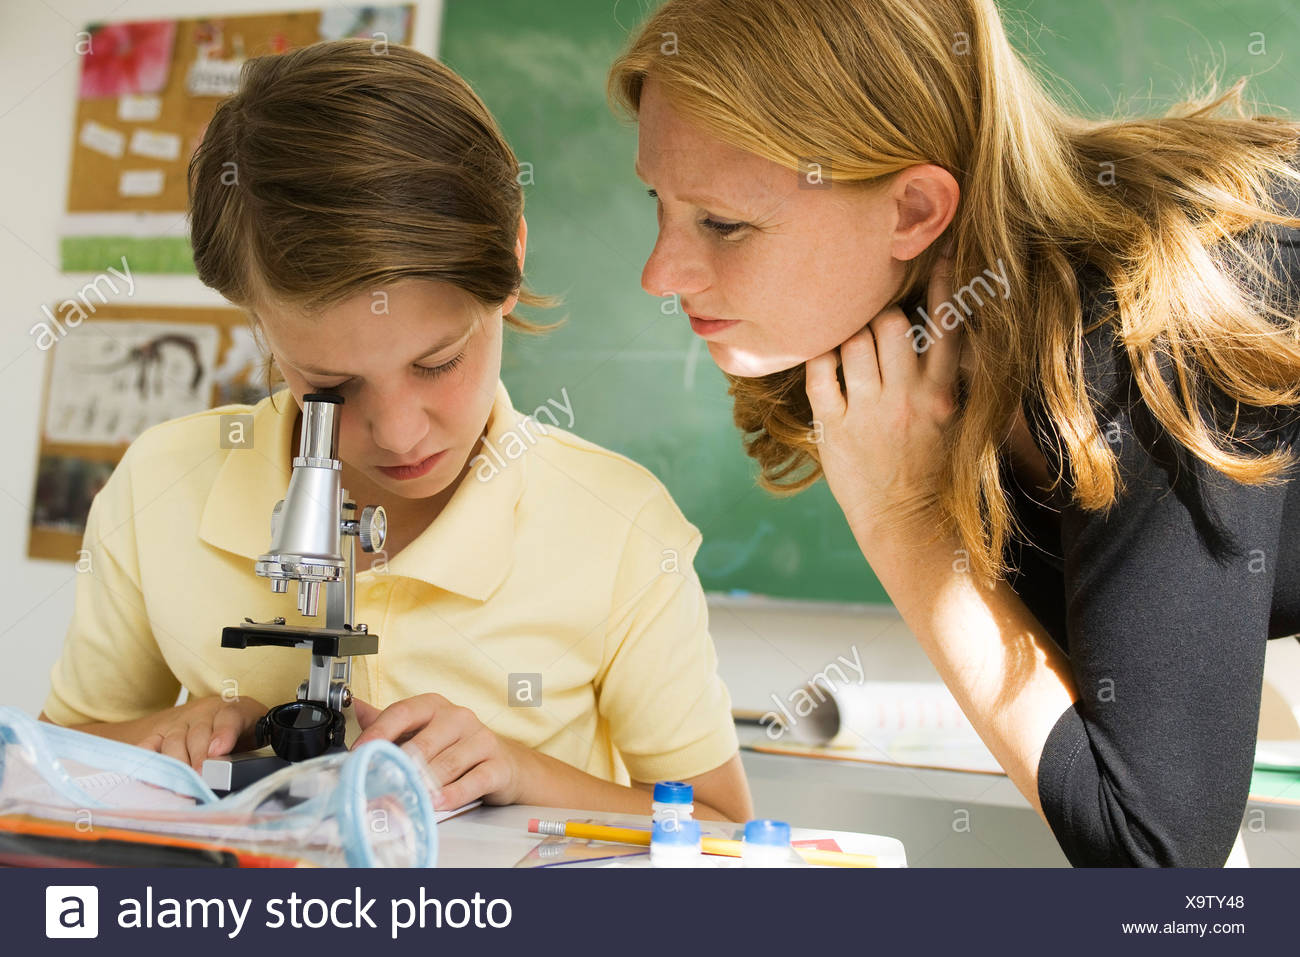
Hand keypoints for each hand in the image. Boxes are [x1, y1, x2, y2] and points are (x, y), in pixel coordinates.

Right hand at [135, 694, 266, 771]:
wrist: (220, 715)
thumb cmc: (243, 730)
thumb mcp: (256, 733)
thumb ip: (254, 748)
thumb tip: (249, 771)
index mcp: (234, 709)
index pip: (229, 718)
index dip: (223, 734)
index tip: (218, 752)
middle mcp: (205, 713)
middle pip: (198, 733)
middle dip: (198, 757)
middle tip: (200, 777)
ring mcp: (181, 721)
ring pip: (175, 739)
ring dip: (176, 762)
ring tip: (178, 782)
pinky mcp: (162, 731)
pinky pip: (151, 742)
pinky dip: (147, 756)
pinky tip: (147, 771)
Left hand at [351, 694, 525, 810]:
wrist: (504, 763)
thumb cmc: (457, 746)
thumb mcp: (423, 730)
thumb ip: (390, 722)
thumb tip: (355, 707)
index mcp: (435, 706)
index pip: (403, 712)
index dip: (378, 733)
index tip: (359, 753)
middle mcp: (459, 717)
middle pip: (424, 743)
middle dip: (400, 767)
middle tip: (379, 786)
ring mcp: (481, 740)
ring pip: (447, 764)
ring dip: (425, 785)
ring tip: (406, 799)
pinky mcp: (498, 765)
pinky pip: (475, 780)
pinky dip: (454, 794)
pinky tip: (438, 804)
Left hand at [805, 251, 963, 545]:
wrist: (908, 523)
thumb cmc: (934, 473)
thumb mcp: (956, 423)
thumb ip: (949, 379)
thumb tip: (946, 333)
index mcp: (942, 393)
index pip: (947, 326)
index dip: (944, 284)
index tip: (942, 251)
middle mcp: (907, 397)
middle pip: (891, 323)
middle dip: (880, 317)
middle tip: (874, 329)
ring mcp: (869, 411)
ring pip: (854, 341)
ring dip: (849, 338)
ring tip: (851, 353)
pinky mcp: (835, 427)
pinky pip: (820, 372)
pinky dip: (820, 360)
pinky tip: (826, 365)